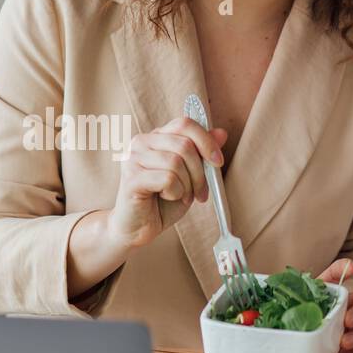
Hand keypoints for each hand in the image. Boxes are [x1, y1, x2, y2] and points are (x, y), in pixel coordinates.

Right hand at [106, 118, 227, 249]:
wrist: (138, 228)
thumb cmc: (162, 202)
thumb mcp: (189, 176)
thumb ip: (201, 154)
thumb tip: (221, 133)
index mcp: (155, 137)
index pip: (184, 124)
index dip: (206, 141)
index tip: (218, 162)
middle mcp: (141, 142)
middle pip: (184, 145)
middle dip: (200, 172)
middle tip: (200, 192)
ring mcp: (132, 158)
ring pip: (176, 162)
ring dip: (187, 185)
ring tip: (181, 195)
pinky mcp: (131, 177)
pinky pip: (167, 178)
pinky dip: (175, 192)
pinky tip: (166, 197)